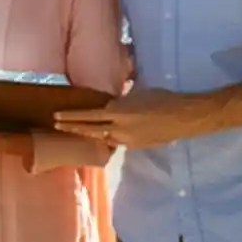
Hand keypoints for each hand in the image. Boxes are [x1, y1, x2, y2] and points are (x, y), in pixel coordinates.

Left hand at [52, 88, 219, 149]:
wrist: (185, 117)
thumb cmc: (163, 98)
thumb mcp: (138, 93)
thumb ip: (121, 100)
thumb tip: (111, 102)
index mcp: (119, 112)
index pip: (88, 116)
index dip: (71, 117)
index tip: (56, 116)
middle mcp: (120, 129)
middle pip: (90, 130)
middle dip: (72, 128)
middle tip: (56, 126)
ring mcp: (128, 141)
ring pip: (102, 138)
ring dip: (89, 135)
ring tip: (76, 131)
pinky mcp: (137, 147)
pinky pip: (117, 142)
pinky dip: (107, 139)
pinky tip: (102, 136)